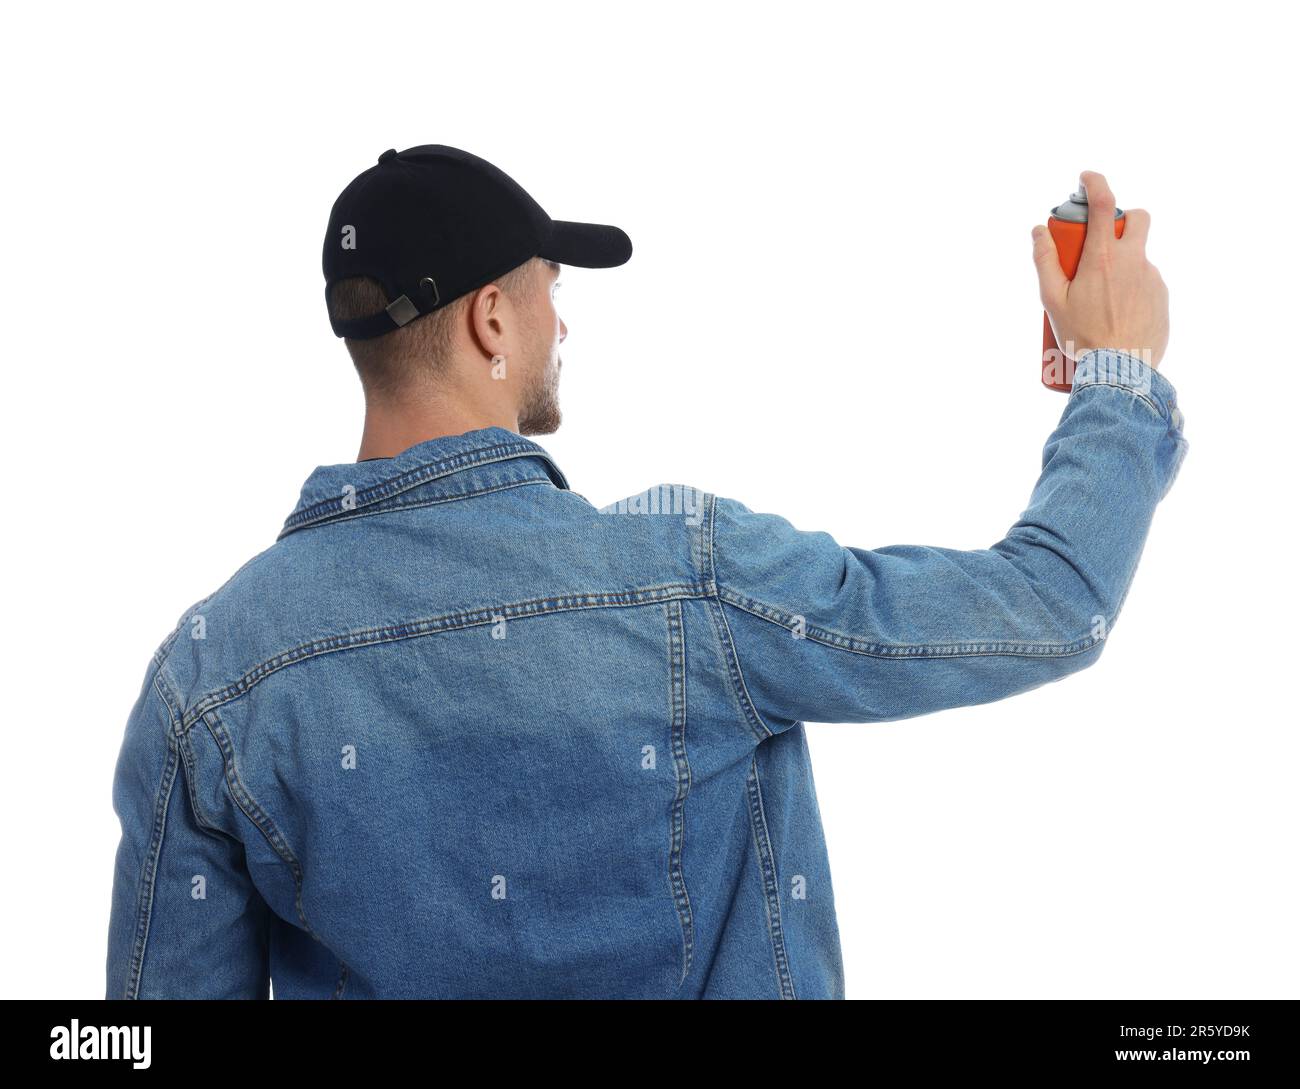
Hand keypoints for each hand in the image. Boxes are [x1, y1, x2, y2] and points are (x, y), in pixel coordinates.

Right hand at [1032, 170, 1168, 369]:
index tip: (1086, 179)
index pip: (1103, 203)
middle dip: (1123, 218)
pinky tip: (1116, 315)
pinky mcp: (1163, 296)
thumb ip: (1044, 261)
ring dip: (1121, 266)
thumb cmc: (1083, 336)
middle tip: (1101, 241)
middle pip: (1138, 218)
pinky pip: (1146, 283)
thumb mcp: (1052, 299)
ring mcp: (1152, 277)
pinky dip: (1131, 290)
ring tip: (1100, 301)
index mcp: (1103, 257)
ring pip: (1138, 257)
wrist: (1121, 370)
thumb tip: (1038, 232)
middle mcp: (1133, 260)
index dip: (1095, 183)